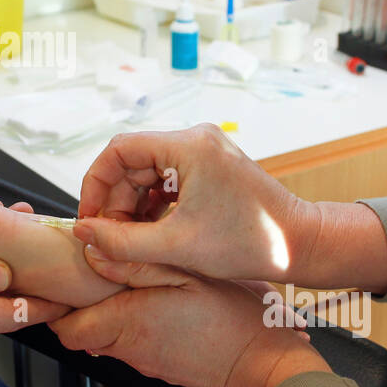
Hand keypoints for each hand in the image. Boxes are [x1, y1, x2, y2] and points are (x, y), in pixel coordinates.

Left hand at [51, 256, 327, 386]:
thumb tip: (92, 251)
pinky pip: (135, 344)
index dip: (59, 305)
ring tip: (132, 280)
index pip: (64, 328)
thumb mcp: (187, 274)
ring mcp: (145, 362)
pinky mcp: (162, 367)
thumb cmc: (234, 321)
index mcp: (126, 323)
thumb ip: (134, 263)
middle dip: (83, 304)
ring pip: (108, 337)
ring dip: (111, 312)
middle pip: (83, 331)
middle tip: (98, 271)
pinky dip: (135, 324)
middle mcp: (128, 349)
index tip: (67, 278)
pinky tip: (160, 301)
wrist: (266, 367)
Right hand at [74, 124, 317, 282]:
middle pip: (131, 162)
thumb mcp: (177, 247)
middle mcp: (196, 139)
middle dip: (116, 201)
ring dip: (132, 206)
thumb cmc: (252, 242)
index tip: (89, 218)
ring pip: (146, 173)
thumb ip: (122, 242)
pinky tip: (150, 234)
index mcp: (189, 146)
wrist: (301, 244)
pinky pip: (165, 180)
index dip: (96, 184)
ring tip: (129, 241)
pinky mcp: (209, 168)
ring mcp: (204, 152)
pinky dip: (152, 206)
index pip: (118, 150)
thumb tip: (85, 233)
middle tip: (109, 238)